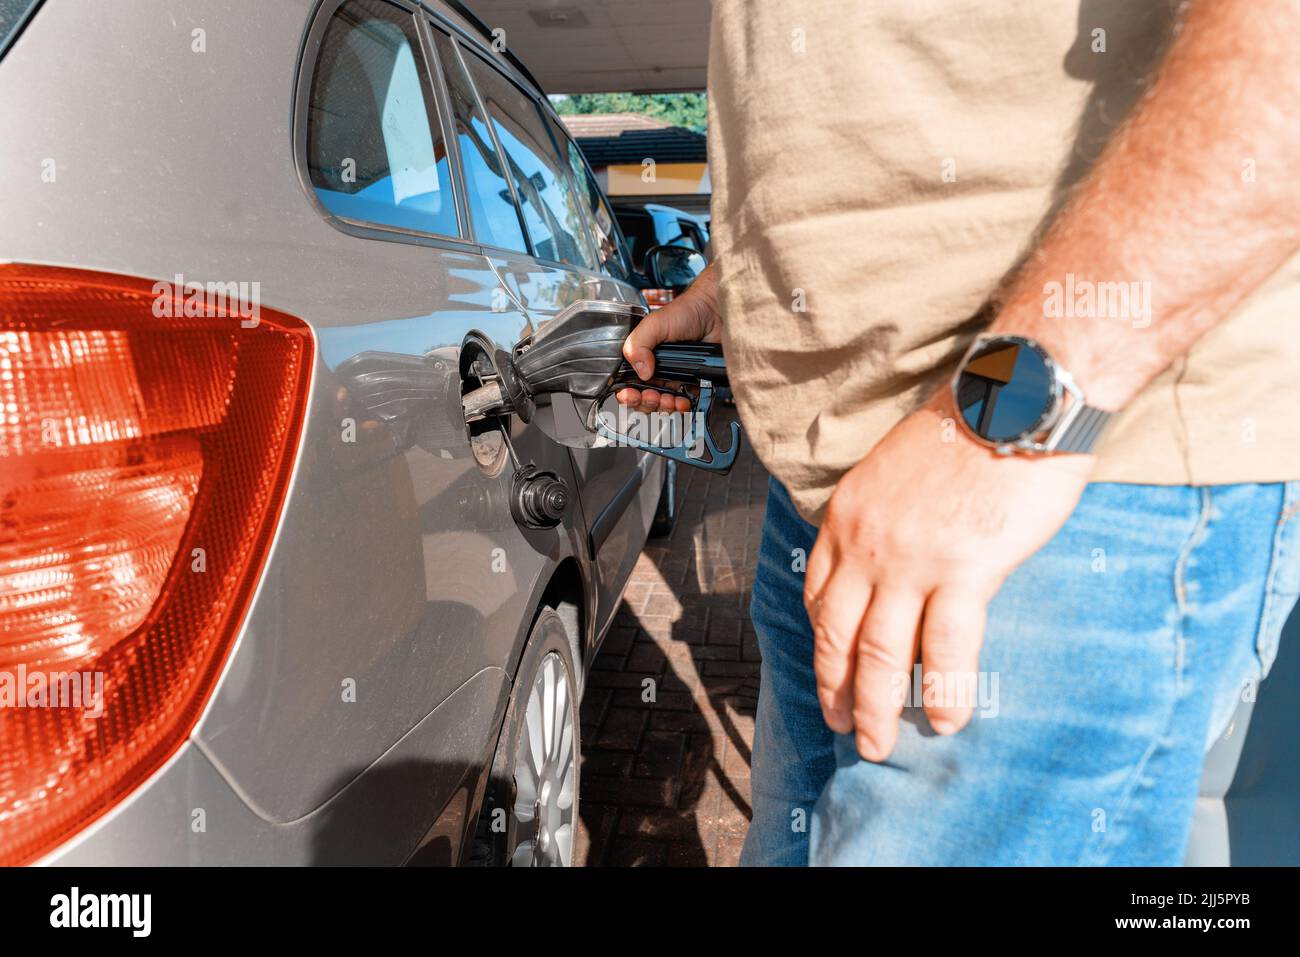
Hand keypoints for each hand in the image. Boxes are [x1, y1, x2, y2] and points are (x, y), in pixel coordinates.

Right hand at [617, 262, 721, 413]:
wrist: (716, 312)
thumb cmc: (686, 312)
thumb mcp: (654, 324)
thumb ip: (638, 344)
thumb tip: (641, 372)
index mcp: (643, 355)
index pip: (629, 382)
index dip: (628, 392)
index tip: (630, 395)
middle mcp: (657, 367)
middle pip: (645, 396)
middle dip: (646, 401)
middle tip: (652, 396)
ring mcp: (676, 375)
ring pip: (664, 402)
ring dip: (663, 406)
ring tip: (668, 399)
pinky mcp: (694, 381)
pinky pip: (685, 400)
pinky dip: (682, 405)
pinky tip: (683, 400)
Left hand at [803, 392, 1093, 760]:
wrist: (1016, 399)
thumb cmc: (968, 427)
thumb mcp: (896, 467)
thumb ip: (884, 517)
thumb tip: (896, 561)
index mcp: (848, 515)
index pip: (818, 593)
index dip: (821, 641)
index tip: (829, 670)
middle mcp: (866, 542)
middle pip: (838, 633)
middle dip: (835, 688)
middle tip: (842, 727)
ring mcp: (911, 560)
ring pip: (880, 652)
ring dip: (876, 706)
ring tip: (878, 745)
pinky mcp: (964, 570)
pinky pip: (946, 650)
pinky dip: (943, 693)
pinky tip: (947, 722)